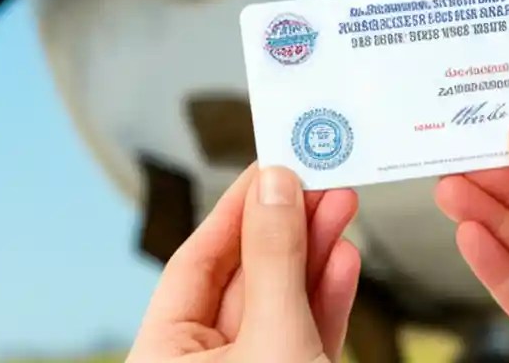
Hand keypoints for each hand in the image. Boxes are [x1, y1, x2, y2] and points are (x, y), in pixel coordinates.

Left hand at [127, 164, 359, 362]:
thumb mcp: (274, 335)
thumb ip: (274, 259)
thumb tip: (274, 188)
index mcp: (165, 357)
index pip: (195, 262)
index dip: (236, 207)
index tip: (270, 165)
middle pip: (245, 275)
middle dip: (288, 225)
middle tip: (316, 178)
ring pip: (281, 300)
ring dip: (316, 252)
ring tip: (340, 203)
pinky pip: (305, 330)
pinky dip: (326, 296)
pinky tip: (344, 258)